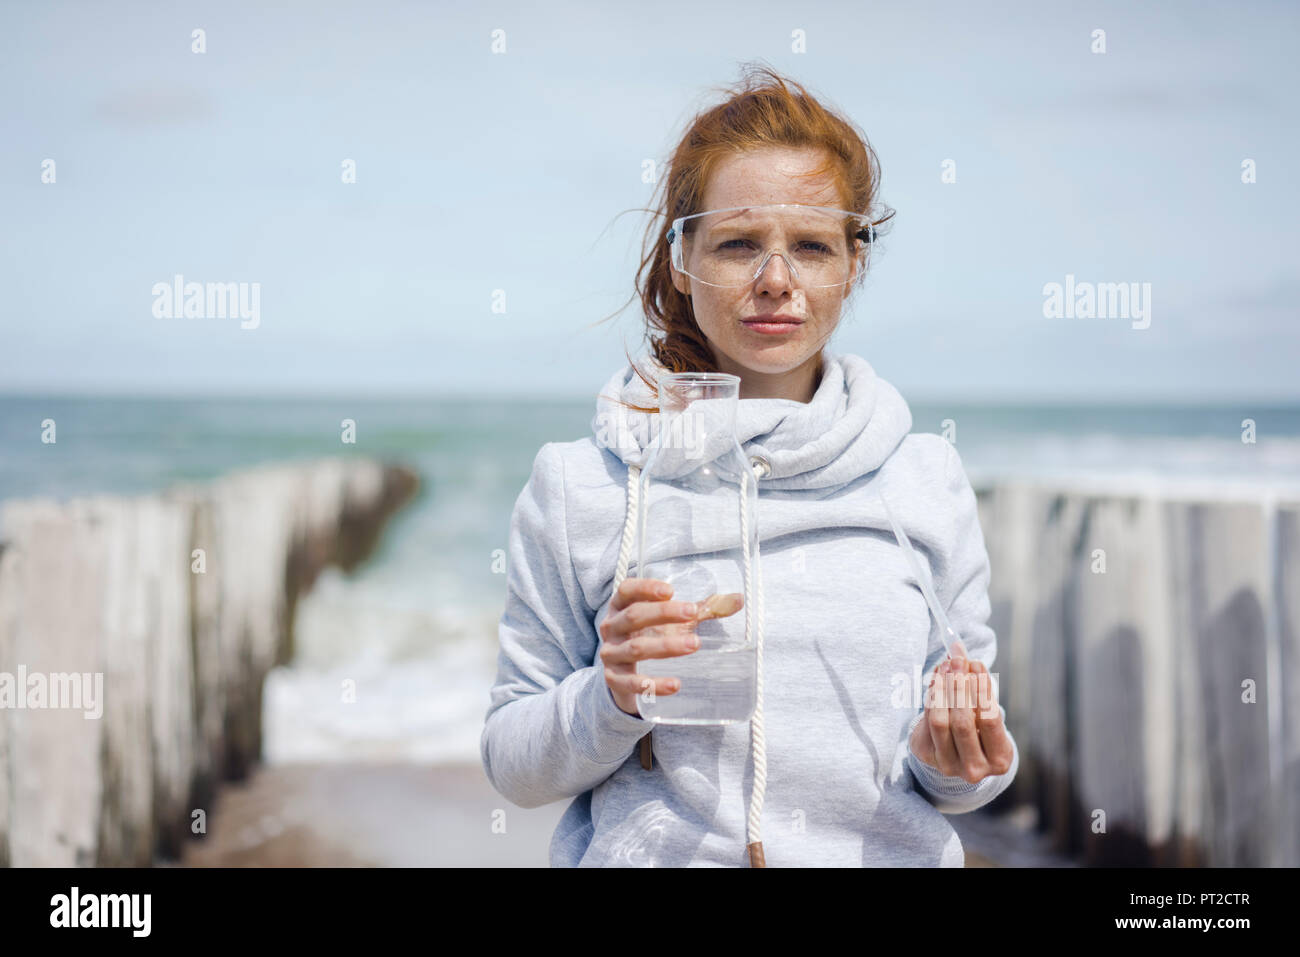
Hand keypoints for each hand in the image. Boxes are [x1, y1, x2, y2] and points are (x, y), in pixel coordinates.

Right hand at [598, 577, 742, 715]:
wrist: (624, 676)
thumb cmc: (650, 636)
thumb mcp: (670, 621)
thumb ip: (700, 609)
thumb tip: (738, 600)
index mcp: (620, 607)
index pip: (627, 590)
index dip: (645, 588)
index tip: (670, 590)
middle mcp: (611, 627)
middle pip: (634, 616)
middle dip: (663, 613)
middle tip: (692, 614)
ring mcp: (610, 654)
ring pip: (636, 648)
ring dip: (666, 646)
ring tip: (694, 644)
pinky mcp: (614, 680)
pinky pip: (632, 682)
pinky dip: (654, 684)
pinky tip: (675, 684)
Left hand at [908, 639, 1014, 783]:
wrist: (961, 754)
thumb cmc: (982, 727)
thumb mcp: (988, 710)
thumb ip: (977, 681)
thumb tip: (957, 647)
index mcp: (999, 759)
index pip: (990, 720)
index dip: (981, 690)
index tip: (976, 664)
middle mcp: (975, 769)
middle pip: (962, 722)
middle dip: (960, 687)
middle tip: (958, 661)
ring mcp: (949, 766)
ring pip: (940, 721)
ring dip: (943, 689)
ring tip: (946, 665)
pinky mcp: (928, 756)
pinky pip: (927, 721)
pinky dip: (932, 695)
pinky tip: (937, 677)